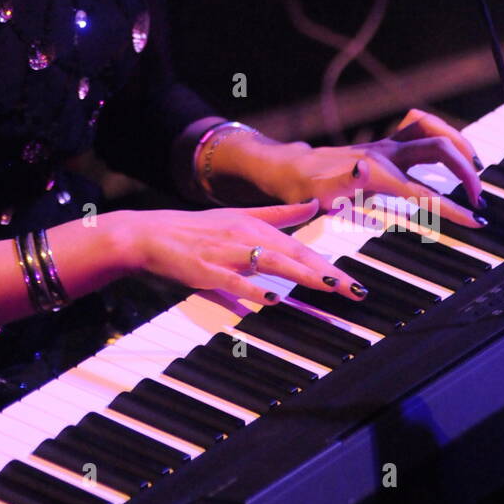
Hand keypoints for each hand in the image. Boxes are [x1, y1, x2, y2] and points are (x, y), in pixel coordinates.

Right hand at [113, 200, 368, 304]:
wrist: (149, 233)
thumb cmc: (195, 229)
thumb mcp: (240, 215)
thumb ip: (278, 214)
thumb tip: (313, 204)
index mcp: (255, 225)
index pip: (300, 246)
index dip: (328, 263)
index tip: (353, 281)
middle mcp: (245, 235)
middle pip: (293, 254)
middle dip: (326, 273)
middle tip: (354, 290)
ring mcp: (226, 252)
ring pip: (271, 262)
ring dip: (302, 275)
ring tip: (328, 287)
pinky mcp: (206, 269)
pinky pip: (234, 280)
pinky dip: (253, 289)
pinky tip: (272, 299)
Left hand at [253, 107, 483, 228]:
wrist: (288, 169)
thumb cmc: (303, 189)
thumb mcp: (318, 195)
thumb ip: (342, 185)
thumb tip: (362, 168)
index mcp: (377, 173)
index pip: (424, 191)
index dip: (451, 207)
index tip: (474, 220)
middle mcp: (385, 155)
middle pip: (438, 148)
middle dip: (464, 169)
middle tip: (478, 196)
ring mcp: (385, 148)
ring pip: (431, 129)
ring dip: (457, 143)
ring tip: (475, 166)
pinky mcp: (384, 147)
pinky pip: (420, 130)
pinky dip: (441, 138)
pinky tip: (452, 155)